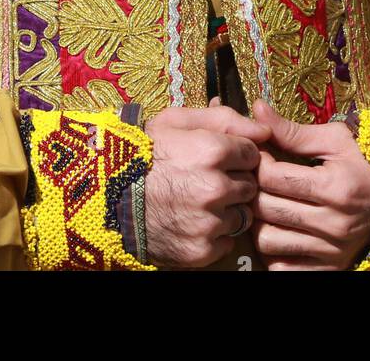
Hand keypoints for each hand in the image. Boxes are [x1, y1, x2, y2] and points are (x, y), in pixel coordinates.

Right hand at [142, 105, 272, 268]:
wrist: (105, 195)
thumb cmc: (141, 152)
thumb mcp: (176, 120)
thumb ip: (224, 119)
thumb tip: (264, 130)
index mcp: (213, 150)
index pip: (252, 154)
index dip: (236, 154)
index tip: (219, 157)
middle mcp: (216, 187)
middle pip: (250, 186)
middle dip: (234, 182)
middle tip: (206, 179)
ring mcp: (209, 222)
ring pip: (241, 216)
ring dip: (226, 210)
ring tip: (197, 201)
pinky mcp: (201, 250)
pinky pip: (226, 242)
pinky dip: (214, 234)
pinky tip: (191, 221)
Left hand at [243, 98, 369, 269]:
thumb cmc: (363, 165)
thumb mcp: (335, 140)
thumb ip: (293, 131)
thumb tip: (257, 108)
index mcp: (335, 187)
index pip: (273, 177)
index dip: (257, 162)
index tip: (257, 154)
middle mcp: (334, 224)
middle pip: (266, 208)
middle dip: (252, 189)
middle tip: (252, 178)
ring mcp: (331, 251)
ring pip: (268, 241)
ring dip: (257, 222)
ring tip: (263, 204)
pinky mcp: (329, 269)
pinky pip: (282, 269)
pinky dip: (272, 253)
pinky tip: (276, 231)